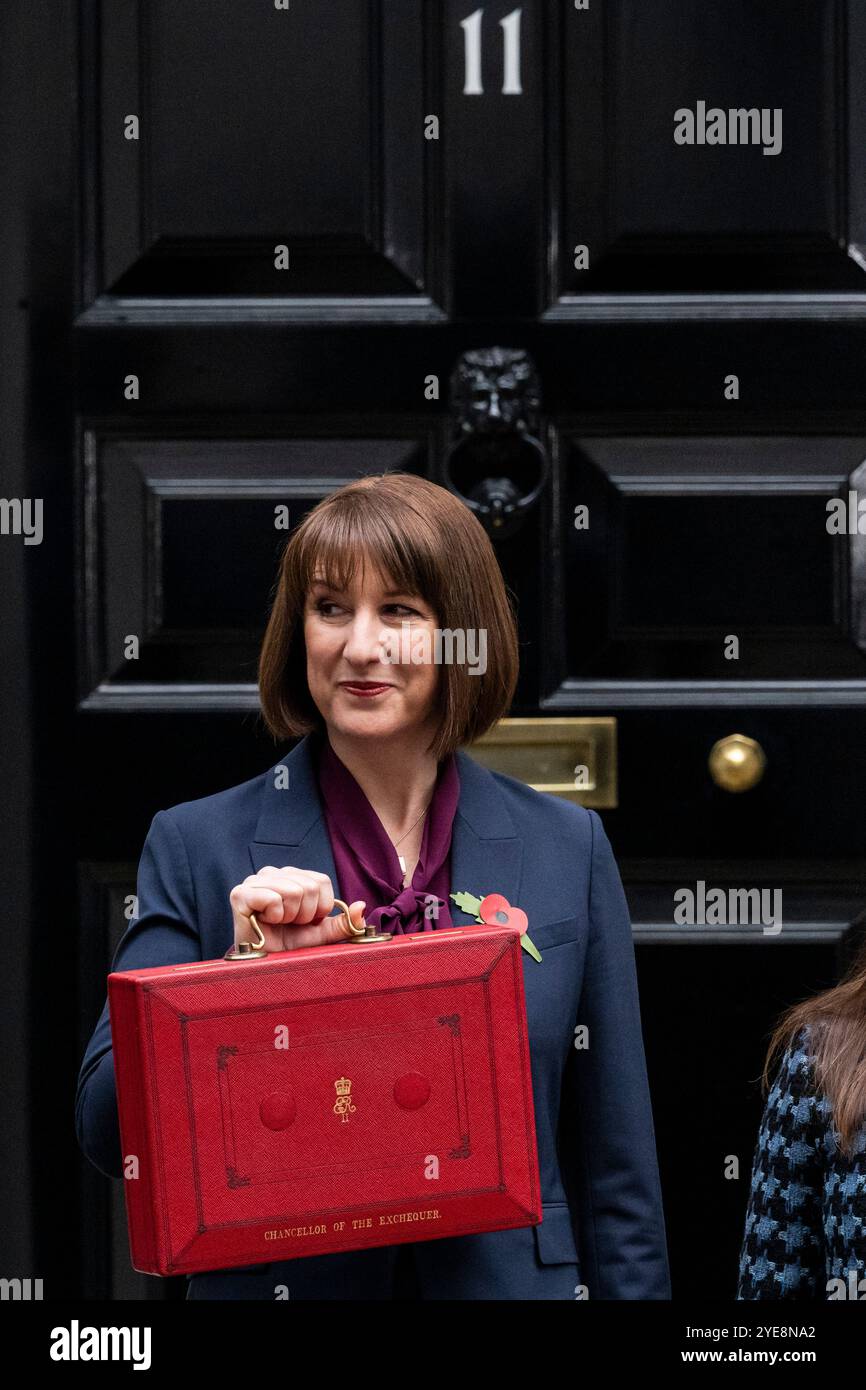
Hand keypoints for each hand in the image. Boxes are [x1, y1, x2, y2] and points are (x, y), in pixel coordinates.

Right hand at [229, 868, 365, 952]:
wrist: (263, 965)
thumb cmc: (289, 946)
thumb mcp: (321, 934)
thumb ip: (343, 922)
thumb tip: (361, 906)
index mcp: (292, 876)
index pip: (320, 881)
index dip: (319, 907)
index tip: (306, 921)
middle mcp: (273, 873)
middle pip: (309, 886)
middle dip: (305, 914)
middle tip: (289, 924)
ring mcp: (255, 881)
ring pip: (293, 891)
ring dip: (290, 916)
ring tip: (277, 923)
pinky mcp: (240, 893)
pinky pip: (272, 898)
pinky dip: (274, 916)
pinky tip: (265, 922)